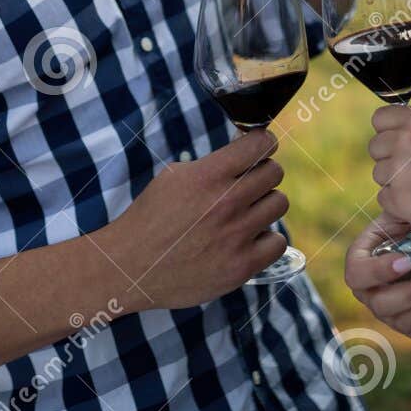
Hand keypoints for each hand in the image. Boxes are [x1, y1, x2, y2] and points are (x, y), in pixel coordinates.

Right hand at [104, 130, 288, 309]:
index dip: (264, 143)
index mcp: (208, 175)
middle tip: (248, 184)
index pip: (261, 144)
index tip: (260, 149)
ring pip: (279, 204)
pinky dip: (266, 239)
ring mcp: (236, 235)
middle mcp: (227, 202)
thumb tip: (244, 150)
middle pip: (275, 172)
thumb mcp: (173, 176)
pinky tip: (248, 239)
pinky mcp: (241, 266)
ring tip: (245, 213)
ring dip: (264, 205)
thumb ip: (211, 164)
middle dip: (262, 173)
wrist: (131, 266)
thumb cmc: (150, 218)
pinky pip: (278, 242)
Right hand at [344, 215, 410, 339]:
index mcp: (361, 262)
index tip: (407, 260)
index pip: (357, 274)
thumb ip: (399, 207)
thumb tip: (399, 198)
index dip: (379, 272)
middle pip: (381, 304)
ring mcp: (389, 312)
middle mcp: (370, 292)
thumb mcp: (405, 213)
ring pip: (404, 322)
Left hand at [370, 105, 410, 248]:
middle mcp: (407, 139)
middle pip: (376, 149)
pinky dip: (401, 208)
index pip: (380, 118)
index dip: (388, 134)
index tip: (400, 147)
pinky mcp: (401, 200)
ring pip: (380, 176)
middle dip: (391, 161)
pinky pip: (385, 201)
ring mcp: (401, 169)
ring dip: (397, 185)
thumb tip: (410, 134)